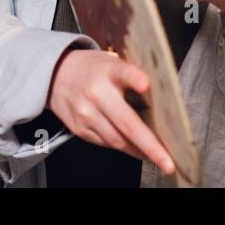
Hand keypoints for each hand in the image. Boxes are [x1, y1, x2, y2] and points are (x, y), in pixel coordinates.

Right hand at [47, 48, 175, 174]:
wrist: (56, 75)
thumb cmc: (93, 70)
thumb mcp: (112, 63)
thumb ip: (133, 77)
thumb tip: (163, 99)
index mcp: (108, 71)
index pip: (122, 72)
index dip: (135, 78)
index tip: (146, 85)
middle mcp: (96, 93)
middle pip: (126, 122)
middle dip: (149, 145)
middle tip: (167, 162)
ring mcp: (86, 114)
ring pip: (117, 140)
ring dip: (140, 151)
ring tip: (158, 157)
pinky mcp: (80, 129)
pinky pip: (106, 144)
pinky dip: (125, 148)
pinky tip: (137, 149)